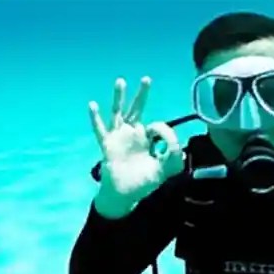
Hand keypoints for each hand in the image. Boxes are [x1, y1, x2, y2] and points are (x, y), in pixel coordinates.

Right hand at [88, 76, 183, 218]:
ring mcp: (119, 138)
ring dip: (119, 97)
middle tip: (147, 78)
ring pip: (118, 113)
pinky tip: (92, 105)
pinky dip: (95, 118)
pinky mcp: (108, 145)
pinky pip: (100, 129)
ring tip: (121, 81)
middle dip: (142, 95)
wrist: (124, 195)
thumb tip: (180, 149)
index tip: (165, 145)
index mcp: (146, 139)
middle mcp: (132, 134)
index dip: (163, 132)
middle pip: (137, 109)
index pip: (156, 126)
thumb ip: (172, 160)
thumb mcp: (163, 171)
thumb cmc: (143, 183)